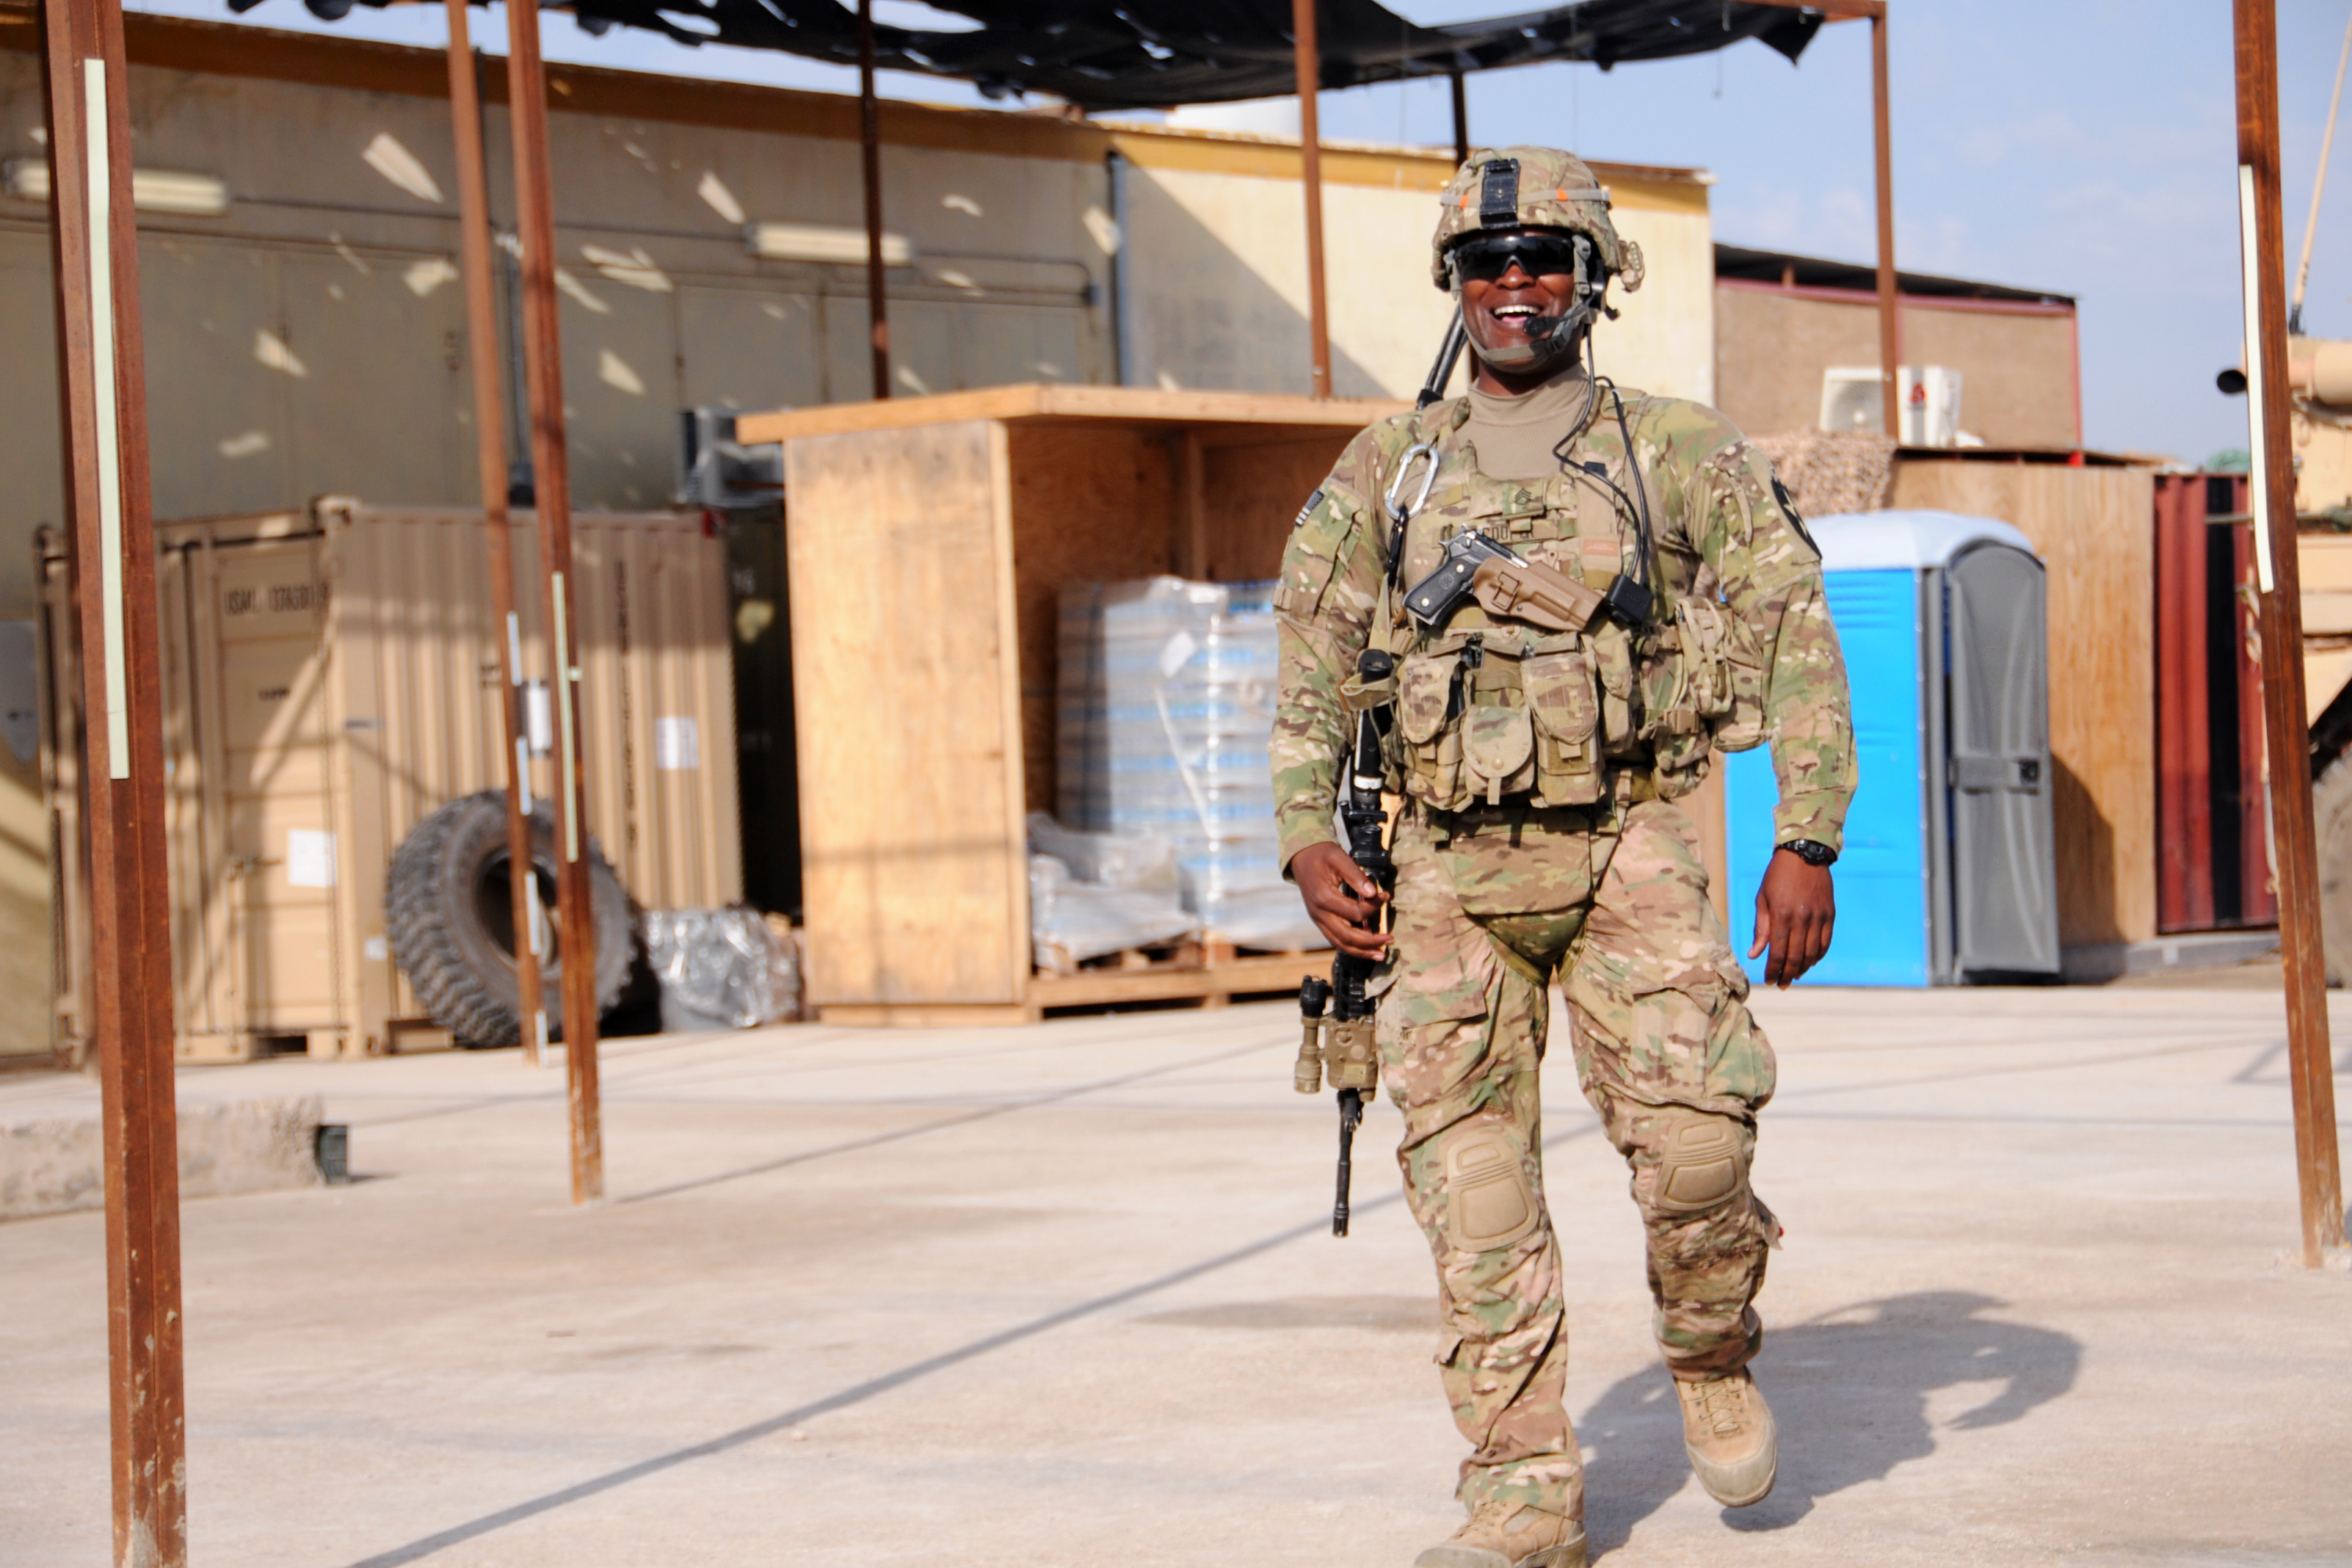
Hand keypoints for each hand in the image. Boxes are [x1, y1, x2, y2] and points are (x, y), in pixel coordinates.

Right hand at [1292, 841, 1390, 959]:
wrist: (1301, 857)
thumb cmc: (1321, 855)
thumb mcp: (1338, 857)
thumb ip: (1355, 875)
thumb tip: (1373, 893)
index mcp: (1324, 898)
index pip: (1355, 913)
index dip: (1374, 907)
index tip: (1386, 896)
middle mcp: (1319, 913)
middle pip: (1347, 937)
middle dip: (1371, 941)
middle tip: (1390, 939)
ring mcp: (1318, 920)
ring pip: (1340, 944)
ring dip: (1362, 951)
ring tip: (1380, 954)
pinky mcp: (1320, 921)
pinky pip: (1335, 940)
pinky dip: (1351, 947)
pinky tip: (1365, 949)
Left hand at [1750, 849, 1834, 987]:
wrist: (1804, 854)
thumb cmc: (1776, 877)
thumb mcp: (1762, 900)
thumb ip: (1760, 928)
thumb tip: (1755, 954)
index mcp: (1781, 915)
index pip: (1778, 952)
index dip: (1773, 970)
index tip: (1769, 980)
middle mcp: (1802, 918)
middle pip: (1796, 956)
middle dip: (1787, 974)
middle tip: (1781, 984)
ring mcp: (1818, 917)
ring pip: (1813, 953)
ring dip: (1803, 968)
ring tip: (1794, 976)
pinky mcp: (1830, 914)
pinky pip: (1825, 942)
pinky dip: (1818, 955)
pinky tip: (1810, 962)